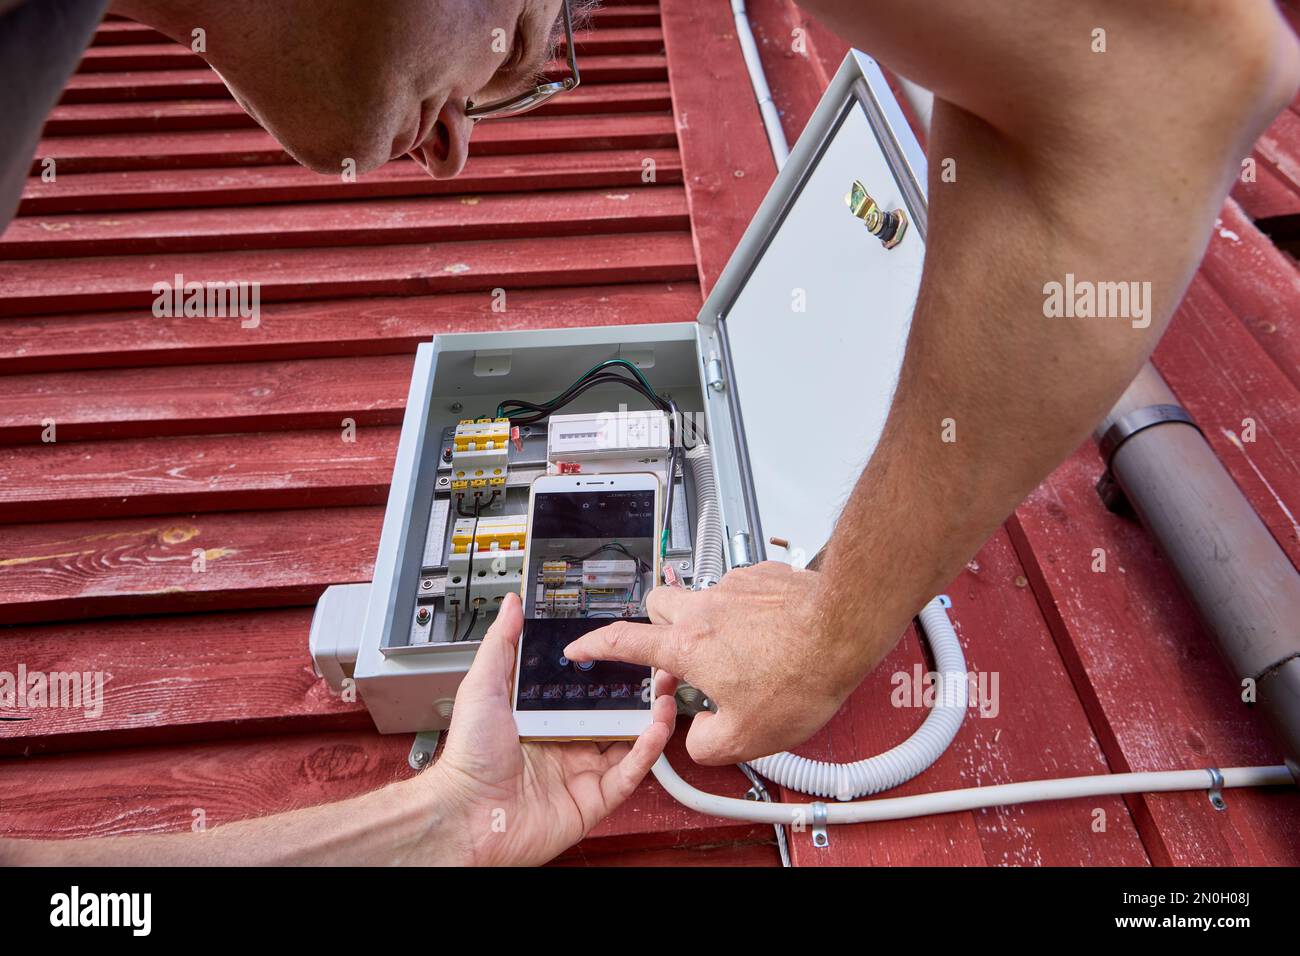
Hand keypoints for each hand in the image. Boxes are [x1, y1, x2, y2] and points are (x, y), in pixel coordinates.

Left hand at [425, 592, 676, 866]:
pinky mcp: (595, 798)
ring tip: (666, 690)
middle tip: (658, 666)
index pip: (587, 689)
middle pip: (616, 713)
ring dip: (652, 716)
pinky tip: (657, 724)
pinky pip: (630, 772)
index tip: (627, 647)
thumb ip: (502, 644)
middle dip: (640, 690)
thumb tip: (511, 606)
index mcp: (544, 719)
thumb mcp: (482, 687)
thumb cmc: (467, 759)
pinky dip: (648, 749)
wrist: (467, 816)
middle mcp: (567, 744)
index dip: (610, 670)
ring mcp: (583, 772)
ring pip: (631, 740)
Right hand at [564, 562, 886, 764]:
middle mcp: (704, 609)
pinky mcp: (762, 575)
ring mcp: (733, 587)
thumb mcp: (748, 736)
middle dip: (656, 626)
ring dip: (705, 620)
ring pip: (699, 596)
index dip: (593, 646)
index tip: (579, 647)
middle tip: (677, 652)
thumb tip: (698, 735)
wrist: (844, 626)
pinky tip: (772, 633)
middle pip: (656, 605)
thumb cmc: (802, 675)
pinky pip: (738, 589)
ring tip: (737, 649)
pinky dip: (744, 610)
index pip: (623, 642)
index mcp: (688, 647)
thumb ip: (706, 742)